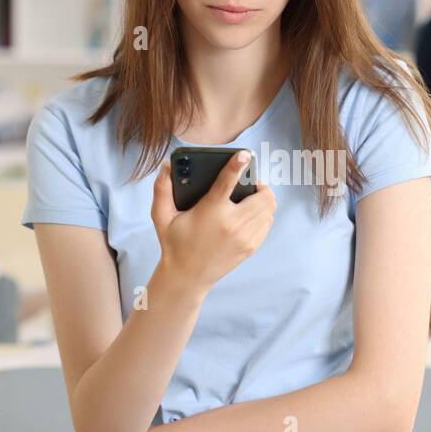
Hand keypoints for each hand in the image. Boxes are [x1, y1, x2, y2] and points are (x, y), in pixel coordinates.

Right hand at [151, 150, 276, 291]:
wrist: (187, 276)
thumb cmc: (174, 243)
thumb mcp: (162, 216)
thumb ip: (161, 189)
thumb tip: (165, 167)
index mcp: (211, 211)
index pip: (227, 182)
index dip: (238, 165)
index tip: (245, 154)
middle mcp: (231, 224)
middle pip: (262, 195)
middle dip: (259, 183)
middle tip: (250, 182)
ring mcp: (244, 237)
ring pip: (269, 208)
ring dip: (264, 198)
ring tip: (253, 196)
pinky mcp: (250, 247)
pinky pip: (268, 223)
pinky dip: (265, 214)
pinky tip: (253, 213)